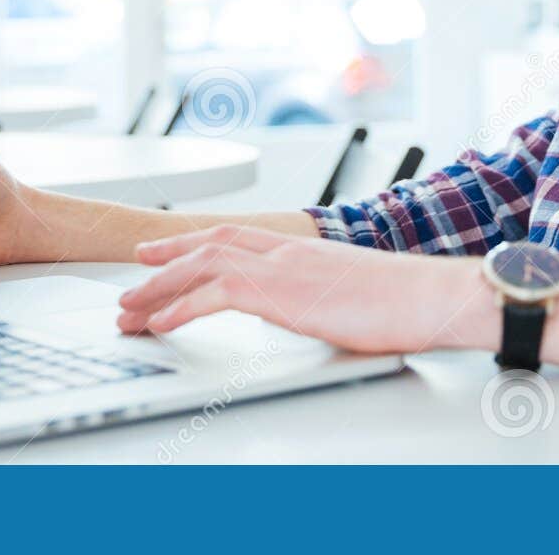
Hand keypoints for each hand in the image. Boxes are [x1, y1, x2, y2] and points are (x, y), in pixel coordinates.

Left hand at [116, 225, 494, 354]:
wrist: (429, 296)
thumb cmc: (405, 302)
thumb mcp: (352, 294)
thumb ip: (321, 297)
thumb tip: (313, 313)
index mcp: (301, 248)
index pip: (234, 236)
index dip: (194, 241)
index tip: (165, 250)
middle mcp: (285, 250)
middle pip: (209, 244)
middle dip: (164, 260)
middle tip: (131, 275)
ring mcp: (282, 267)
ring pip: (202, 266)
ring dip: (159, 287)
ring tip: (129, 307)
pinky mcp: (282, 292)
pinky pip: (215, 295)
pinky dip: (181, 307)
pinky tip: (161, 323)